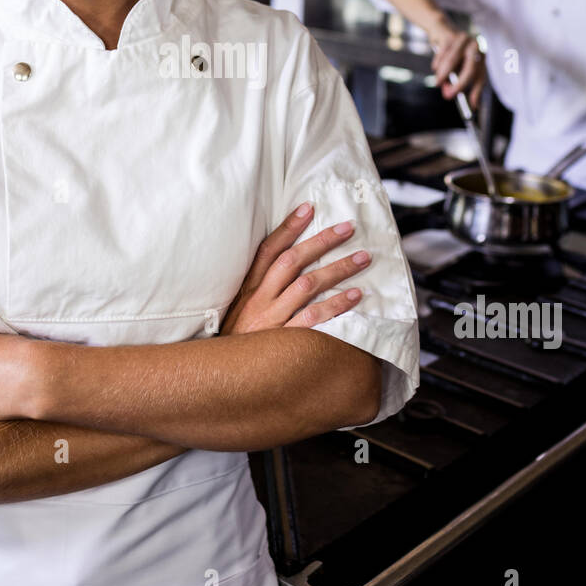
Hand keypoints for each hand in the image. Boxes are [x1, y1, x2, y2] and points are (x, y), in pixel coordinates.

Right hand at [220, 204, 370, 334]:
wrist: (222, 377)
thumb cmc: (239, 342)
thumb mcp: (240, 311)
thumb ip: (260, 289)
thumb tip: (288, 264)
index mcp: (248, 289)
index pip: (268, 250)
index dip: (288, 227)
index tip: (308, 207)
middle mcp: (260, 299)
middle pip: (293, 261)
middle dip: (321, 242)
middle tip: (348, 228)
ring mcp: (272, 320)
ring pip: (307, 286)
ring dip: (337, 269)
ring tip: (362, 257)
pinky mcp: (284, 342)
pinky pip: (314, 319)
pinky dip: (336, 305)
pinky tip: (356, 295)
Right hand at [429, 20, 485, 110]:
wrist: (440, 29)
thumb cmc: (449, 52)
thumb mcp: (454, 68)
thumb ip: (454, 81)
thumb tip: (448, 95)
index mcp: (481, 56)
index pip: (481, 76)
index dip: (477, 91)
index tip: (472, 105)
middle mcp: (476, 47)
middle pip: (470, 69)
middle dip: (459, 85)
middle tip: (449, 95)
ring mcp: (464, 40)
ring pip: (452, 62)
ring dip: (443, 75)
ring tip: (438, 82)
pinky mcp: (450, 35)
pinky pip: (442, 54)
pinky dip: (437, 64)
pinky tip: (435, 68)